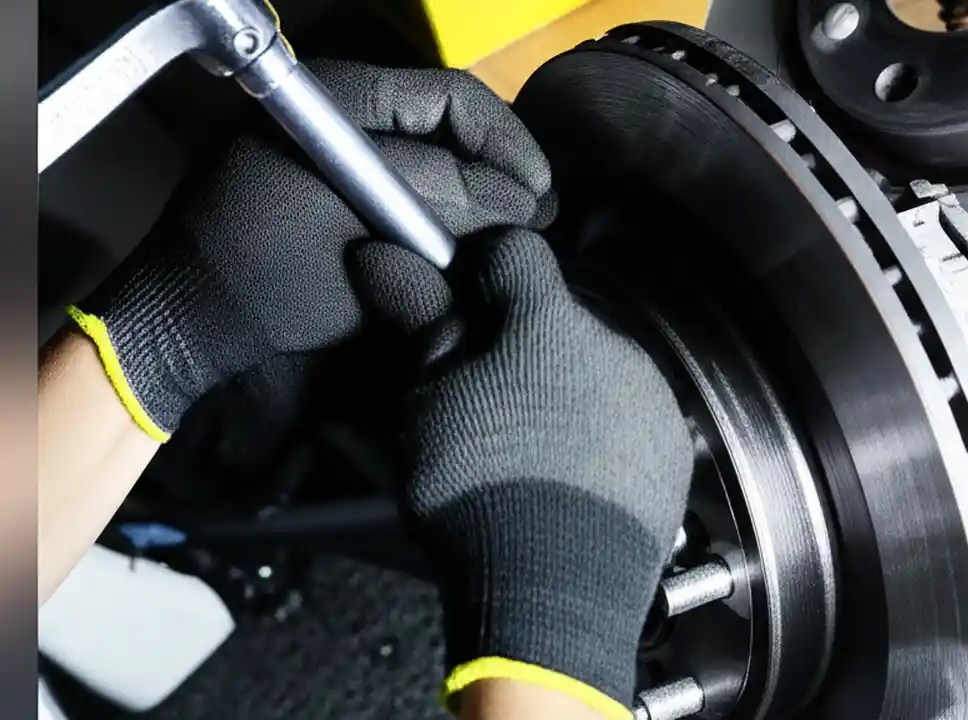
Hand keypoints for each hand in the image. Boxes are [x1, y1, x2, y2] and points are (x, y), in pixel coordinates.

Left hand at [69, 59, 552, 440]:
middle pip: (447, 122)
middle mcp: (337, 110)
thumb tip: (523, 203)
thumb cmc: (267, 282)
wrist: (190, 322)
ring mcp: (333, 147)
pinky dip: (440, 210)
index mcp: (337, 102)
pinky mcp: (330, 185)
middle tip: (538, 219)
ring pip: (431, 154)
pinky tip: (465, 246)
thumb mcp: (365, 242)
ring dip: (475, 193)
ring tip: (512, 236)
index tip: (541, 196)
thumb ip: (444, 207)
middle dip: (498, 169)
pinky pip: (403, 183)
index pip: (452, 100)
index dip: (507, 145)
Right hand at [371, 229, 692, 718]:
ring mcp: (651, 401)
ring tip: (521, 453)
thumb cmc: (482, 500)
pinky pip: (630, 421)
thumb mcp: (424, 408)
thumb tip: (387, 260)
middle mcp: (615, 349)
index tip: (457, 299)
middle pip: (556, 318)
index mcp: (549, 325)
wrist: (556, 591)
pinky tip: (564, 478)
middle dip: (518, 345)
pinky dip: (600, 436)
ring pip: (595, 371)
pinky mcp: (671, 451)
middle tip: (476, 397)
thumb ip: (417, 324)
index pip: (516, 251)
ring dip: (561, 392)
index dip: (479, 268)